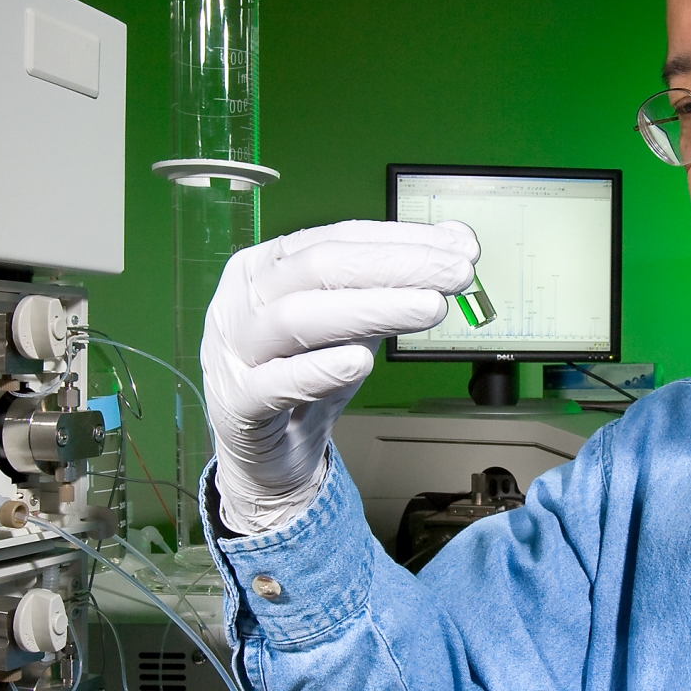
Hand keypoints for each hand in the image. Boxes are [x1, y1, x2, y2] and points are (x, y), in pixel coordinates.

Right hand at [204, 220, 478, 533]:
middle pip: (319, 268)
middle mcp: (243, 300)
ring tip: (429, 309)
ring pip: (295, 317)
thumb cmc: (304, 376)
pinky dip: (318, 371)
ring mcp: (233, 350)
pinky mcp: (235, 404)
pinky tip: (360, 363)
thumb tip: (454, 243)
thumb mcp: (353, 323)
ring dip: (371, 309)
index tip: (458, 248)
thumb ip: (393, 283)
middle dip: (396, 266)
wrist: (267, 452)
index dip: (401, 240)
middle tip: (455, 274)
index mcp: (266, 265)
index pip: (337, 238)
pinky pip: (274, 383)